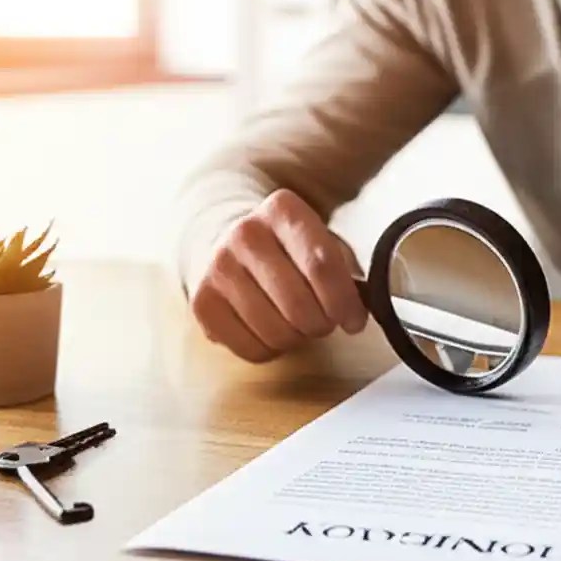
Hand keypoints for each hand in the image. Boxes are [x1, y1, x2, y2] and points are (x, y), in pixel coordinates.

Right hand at [190, 189, 368, 362]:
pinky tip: (271, 328)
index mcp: (284, 210)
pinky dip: (271, 349)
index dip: (344, 302)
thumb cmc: (287, 248)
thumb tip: (359, 311)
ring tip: (297, 322)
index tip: (354, 321)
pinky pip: (251, 348)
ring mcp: (219, 267)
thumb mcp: (320, 240)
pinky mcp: (202, 302)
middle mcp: (246, 234)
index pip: (322, 266)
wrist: (224, 236)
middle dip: (322, 324)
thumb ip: (344, 270)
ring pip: (276, 332)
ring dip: (298, 338)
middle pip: (299, 305)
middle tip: (325, 320)